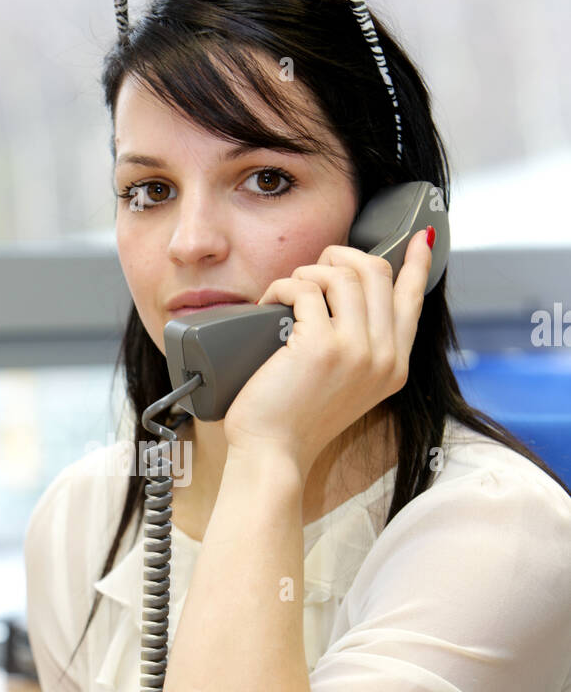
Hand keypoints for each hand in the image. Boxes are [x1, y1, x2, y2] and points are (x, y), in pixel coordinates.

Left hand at [222, 226, 433, 478]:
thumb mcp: (346, 385)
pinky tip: (269, 302)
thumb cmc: (296, 420)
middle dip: (340, 257)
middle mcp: (384, 356)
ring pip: (343, 273)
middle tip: (312, 271)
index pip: (413, 299)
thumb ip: (359, 348)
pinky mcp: (321, 345)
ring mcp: (356, 350)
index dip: (417, 263)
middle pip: (377, 272)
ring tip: (286, 292)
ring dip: (308, 272)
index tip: (421, 236)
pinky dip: (282, 286)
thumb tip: (348, 295)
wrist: (274, 455)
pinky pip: (305, 288)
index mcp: (394, 366)